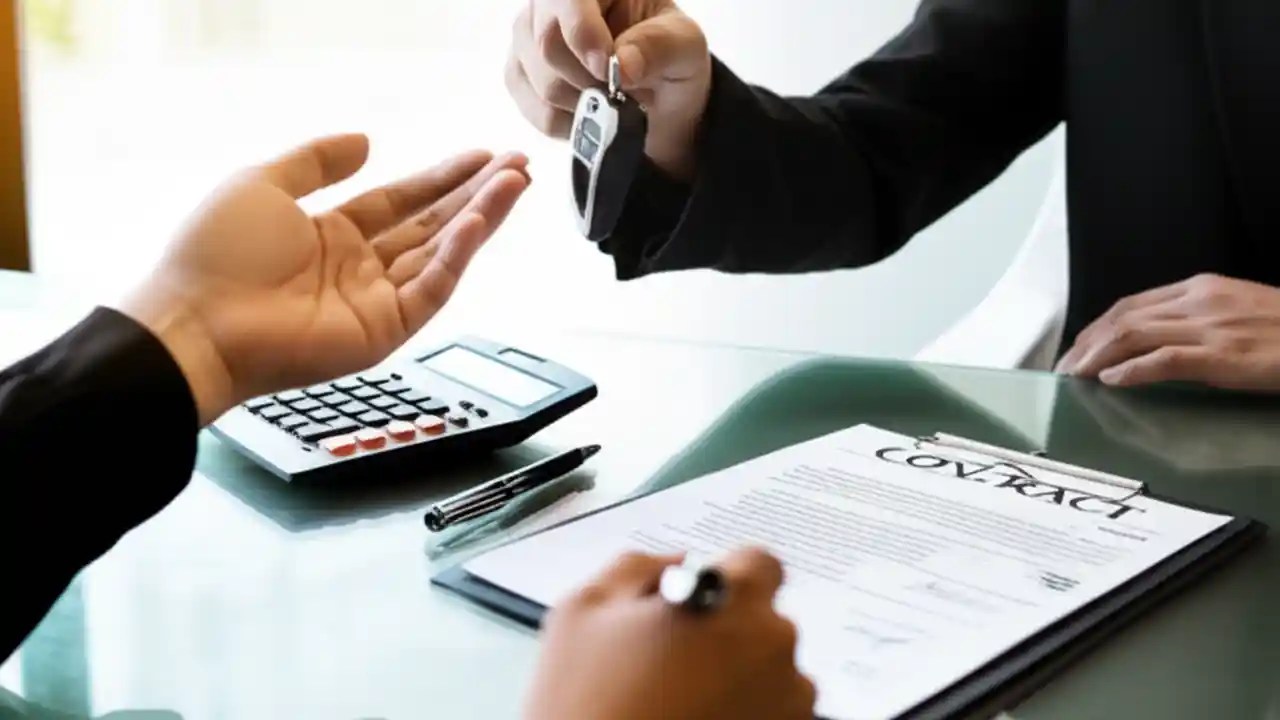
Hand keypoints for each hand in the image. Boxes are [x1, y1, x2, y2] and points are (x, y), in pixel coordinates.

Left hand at [118, 134, 529, 424]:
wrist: (195, 322)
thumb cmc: (214, 256)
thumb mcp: (262, 183)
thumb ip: (316, 160)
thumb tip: (366, 140)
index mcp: (331, 235)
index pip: (402, 202)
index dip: (442, 177)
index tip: (483, 156)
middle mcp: (359, 268)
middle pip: (432, 224)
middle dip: (477, 194)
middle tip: (519, 166)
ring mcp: (374, 301)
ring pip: (441, 253)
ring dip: (481, 218)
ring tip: (516, 183)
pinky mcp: (383, 331)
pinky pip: (429, 289)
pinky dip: (456, 257)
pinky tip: (476, 223)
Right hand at [506, 0, 711, 181]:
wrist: (657, 99)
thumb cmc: (669, 60)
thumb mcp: (684, 48)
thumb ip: (660, 48)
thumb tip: (624, 65)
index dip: (581, 33)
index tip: (607, 68)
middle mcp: (550, 3)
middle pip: (546, 44)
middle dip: (590, 81)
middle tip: (621, 90)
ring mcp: (527, 38)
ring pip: (541, 82)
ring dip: (585, 105)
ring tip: (611, 100)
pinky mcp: (519, 75)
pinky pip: (535, 110)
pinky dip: (571, 123)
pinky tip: (591, 112)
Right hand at [523, 548, 815, 719]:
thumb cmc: (587, 705)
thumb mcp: (582, 611)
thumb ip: (637, 567)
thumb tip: (674, 562)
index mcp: (733, 602)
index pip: (760, 564)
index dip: (726, 578)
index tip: (701, 603)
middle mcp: (774, 648)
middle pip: (762, 621)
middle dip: (725, 633)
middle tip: (673, 659)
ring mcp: (788, 702)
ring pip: (769, 672)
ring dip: (737, 678)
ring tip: (682, 701)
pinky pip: (772, 713)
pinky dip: (743, 714)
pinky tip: (696, 719)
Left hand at [1056, 273, 1279, 391]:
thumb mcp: (1235, 312)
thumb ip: (1196, 318)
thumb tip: (1153, 339)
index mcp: (1201, 288)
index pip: (1131, 304)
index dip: (1097, 327)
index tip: (1078, 347)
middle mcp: (1199, 301)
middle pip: (1123, 317)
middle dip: (1087, 343)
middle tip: (1065, 367)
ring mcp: (1210, 327)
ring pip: (1133, 335)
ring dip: (1096, 357)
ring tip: (1076, 376)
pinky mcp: (1222, 355)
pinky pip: (1163, 360)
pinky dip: (1130, 370)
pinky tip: (1111, 380)